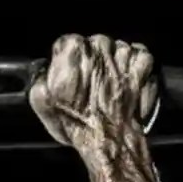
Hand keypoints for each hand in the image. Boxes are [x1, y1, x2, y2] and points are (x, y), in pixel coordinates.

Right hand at [30, 34, 159, 145]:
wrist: (108, 139)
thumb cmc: (76, 122)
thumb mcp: (42, 102)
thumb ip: (40, 78)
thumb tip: (44, 71)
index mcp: (72, 49)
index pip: (66, 43)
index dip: (65, 61)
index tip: (68, 75)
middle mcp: (99, 45)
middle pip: (92, 43)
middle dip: (90, 61)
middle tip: (88, 85)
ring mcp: (123, 53)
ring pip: (115, 48)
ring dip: (111, 64)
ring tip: (106, 86)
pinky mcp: (142, 63)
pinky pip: (137, 54)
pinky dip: (131, 65)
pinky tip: (123, 81)